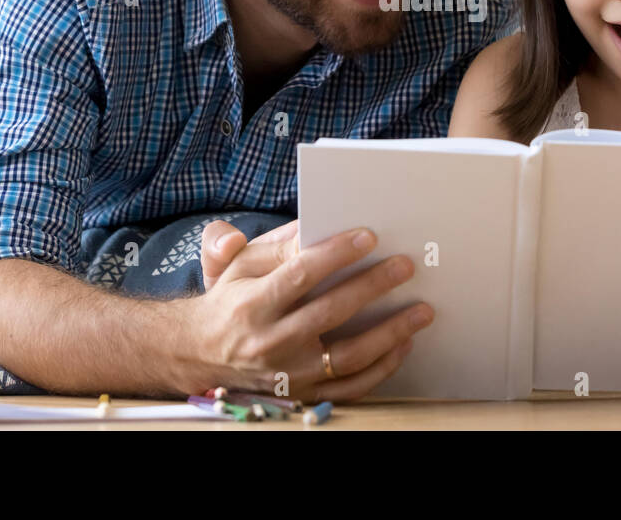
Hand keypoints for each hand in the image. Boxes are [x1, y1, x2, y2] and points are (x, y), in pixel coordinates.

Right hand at [180, 223, 434, 402]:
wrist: (199, 351)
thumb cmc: (230, 299)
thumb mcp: (238, 265)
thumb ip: (276, 245)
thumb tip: (317, 226)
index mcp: (252, 304)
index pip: (300, 274)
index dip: (337, 254)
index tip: (369, 237)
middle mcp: (269, 342)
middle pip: (330, 313)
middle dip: (372, 286)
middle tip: (405, 267)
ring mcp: (288, 374)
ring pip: (348, 357)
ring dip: (391, 332)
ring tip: (421, 310)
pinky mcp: (302, 393)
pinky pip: (350, 387)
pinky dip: (382, 368)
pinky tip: (403, 344)